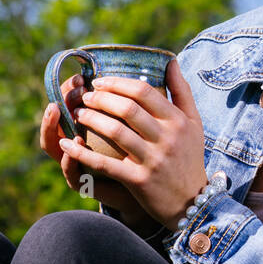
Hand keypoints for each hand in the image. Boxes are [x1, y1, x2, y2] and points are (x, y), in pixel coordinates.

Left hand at [56, 60, 208, 231]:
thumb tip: (170, 61)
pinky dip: (82, 153)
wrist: (194, 202)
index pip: (144, 92)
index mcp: (178, 121)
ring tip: (78, 113)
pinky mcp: (139, 180)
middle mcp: (167, 138)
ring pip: (115, 132)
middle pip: (127, 108)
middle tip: (84, 96)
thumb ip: (182, 91)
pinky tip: (68, 144)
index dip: (117, 83)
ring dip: (90, 119)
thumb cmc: (190, 157)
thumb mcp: (194, 123)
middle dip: (100, 98)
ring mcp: (153, 160)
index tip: (99, 81)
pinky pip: (105, 163)